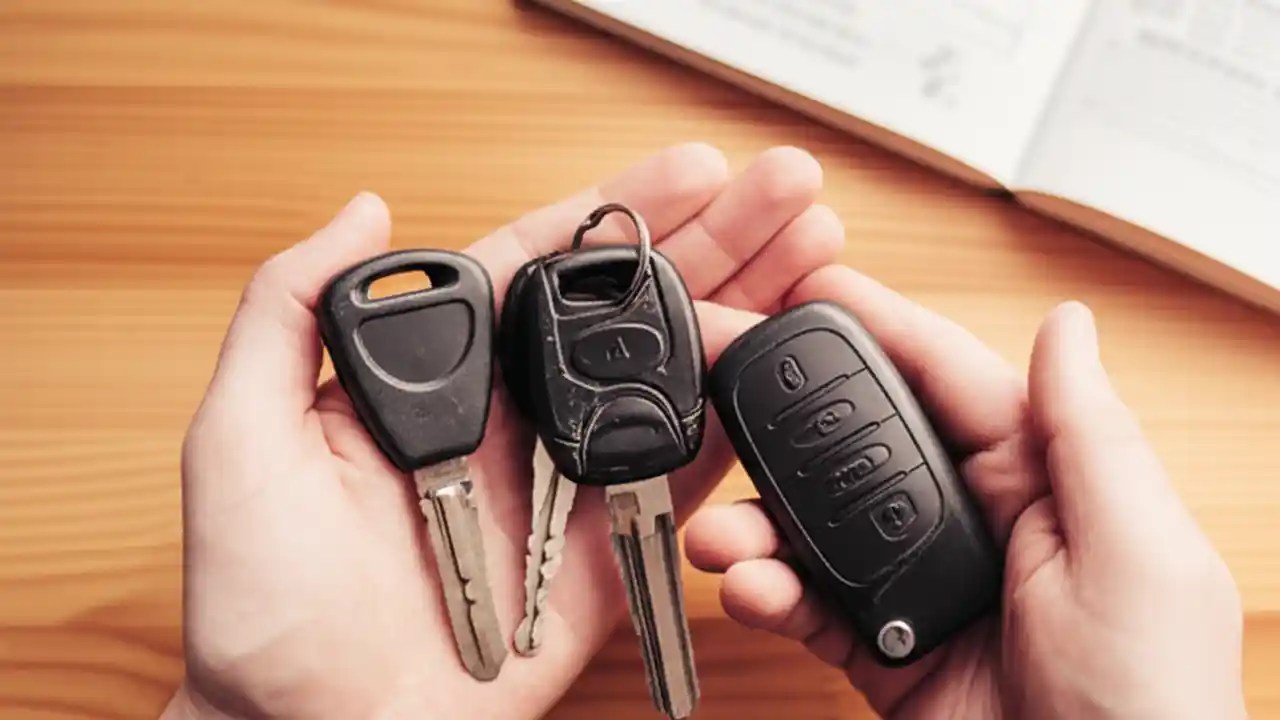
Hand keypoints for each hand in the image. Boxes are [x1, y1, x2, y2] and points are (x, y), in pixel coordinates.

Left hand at [164, 144, 846, 719]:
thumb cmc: (259, 601)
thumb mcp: (240, 434)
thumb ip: (288, 311)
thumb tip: (363, 209)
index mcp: (434, 375)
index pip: (541, 263)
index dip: (621, 212)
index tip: (692, 170)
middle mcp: (508, 417)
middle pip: (626, 306)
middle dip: (714, 240)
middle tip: (785, 189)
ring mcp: (563, 481)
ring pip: (669, 374)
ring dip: (744, 310)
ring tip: (814, 253)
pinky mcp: (604, 549)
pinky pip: (684, 474)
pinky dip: (738, 421)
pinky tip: (784, 361)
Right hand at [685, 271, 1247, 718]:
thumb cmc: (1152, 702)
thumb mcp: (1137, 554)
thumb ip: (1087, 435)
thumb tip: (1066, 322)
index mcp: (1043, 478)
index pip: (944, 377)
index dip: (874, 324)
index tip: (804, 285)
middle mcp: (975, 520)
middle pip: (860, 443)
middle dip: (784, 421)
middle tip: (714, 390)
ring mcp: (921, 584)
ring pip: (818, 524)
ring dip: (758, 520)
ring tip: (718, 532)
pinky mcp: (883, 647)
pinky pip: (809, 601)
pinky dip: (768, 591)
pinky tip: (748, 587)